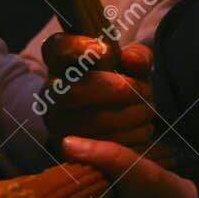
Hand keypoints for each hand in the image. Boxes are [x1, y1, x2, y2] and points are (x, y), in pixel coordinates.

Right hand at [39, 33, 155, 150]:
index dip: (76, 48)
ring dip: (129, 115)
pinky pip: (100, 147)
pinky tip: (142, 128)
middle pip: (71, 92)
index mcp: (62, 61)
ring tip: (147, 109)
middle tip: (144, 89)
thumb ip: (137, 57)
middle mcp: (50, 91)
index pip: (56, 48)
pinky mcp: (68, 149)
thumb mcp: (133, 66)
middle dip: (114, 91)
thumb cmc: (123, 82)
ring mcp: (55, 121)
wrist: (115, 119)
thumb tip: (130, 59)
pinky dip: (129, 136)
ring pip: (89, 122)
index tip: (105, 51)